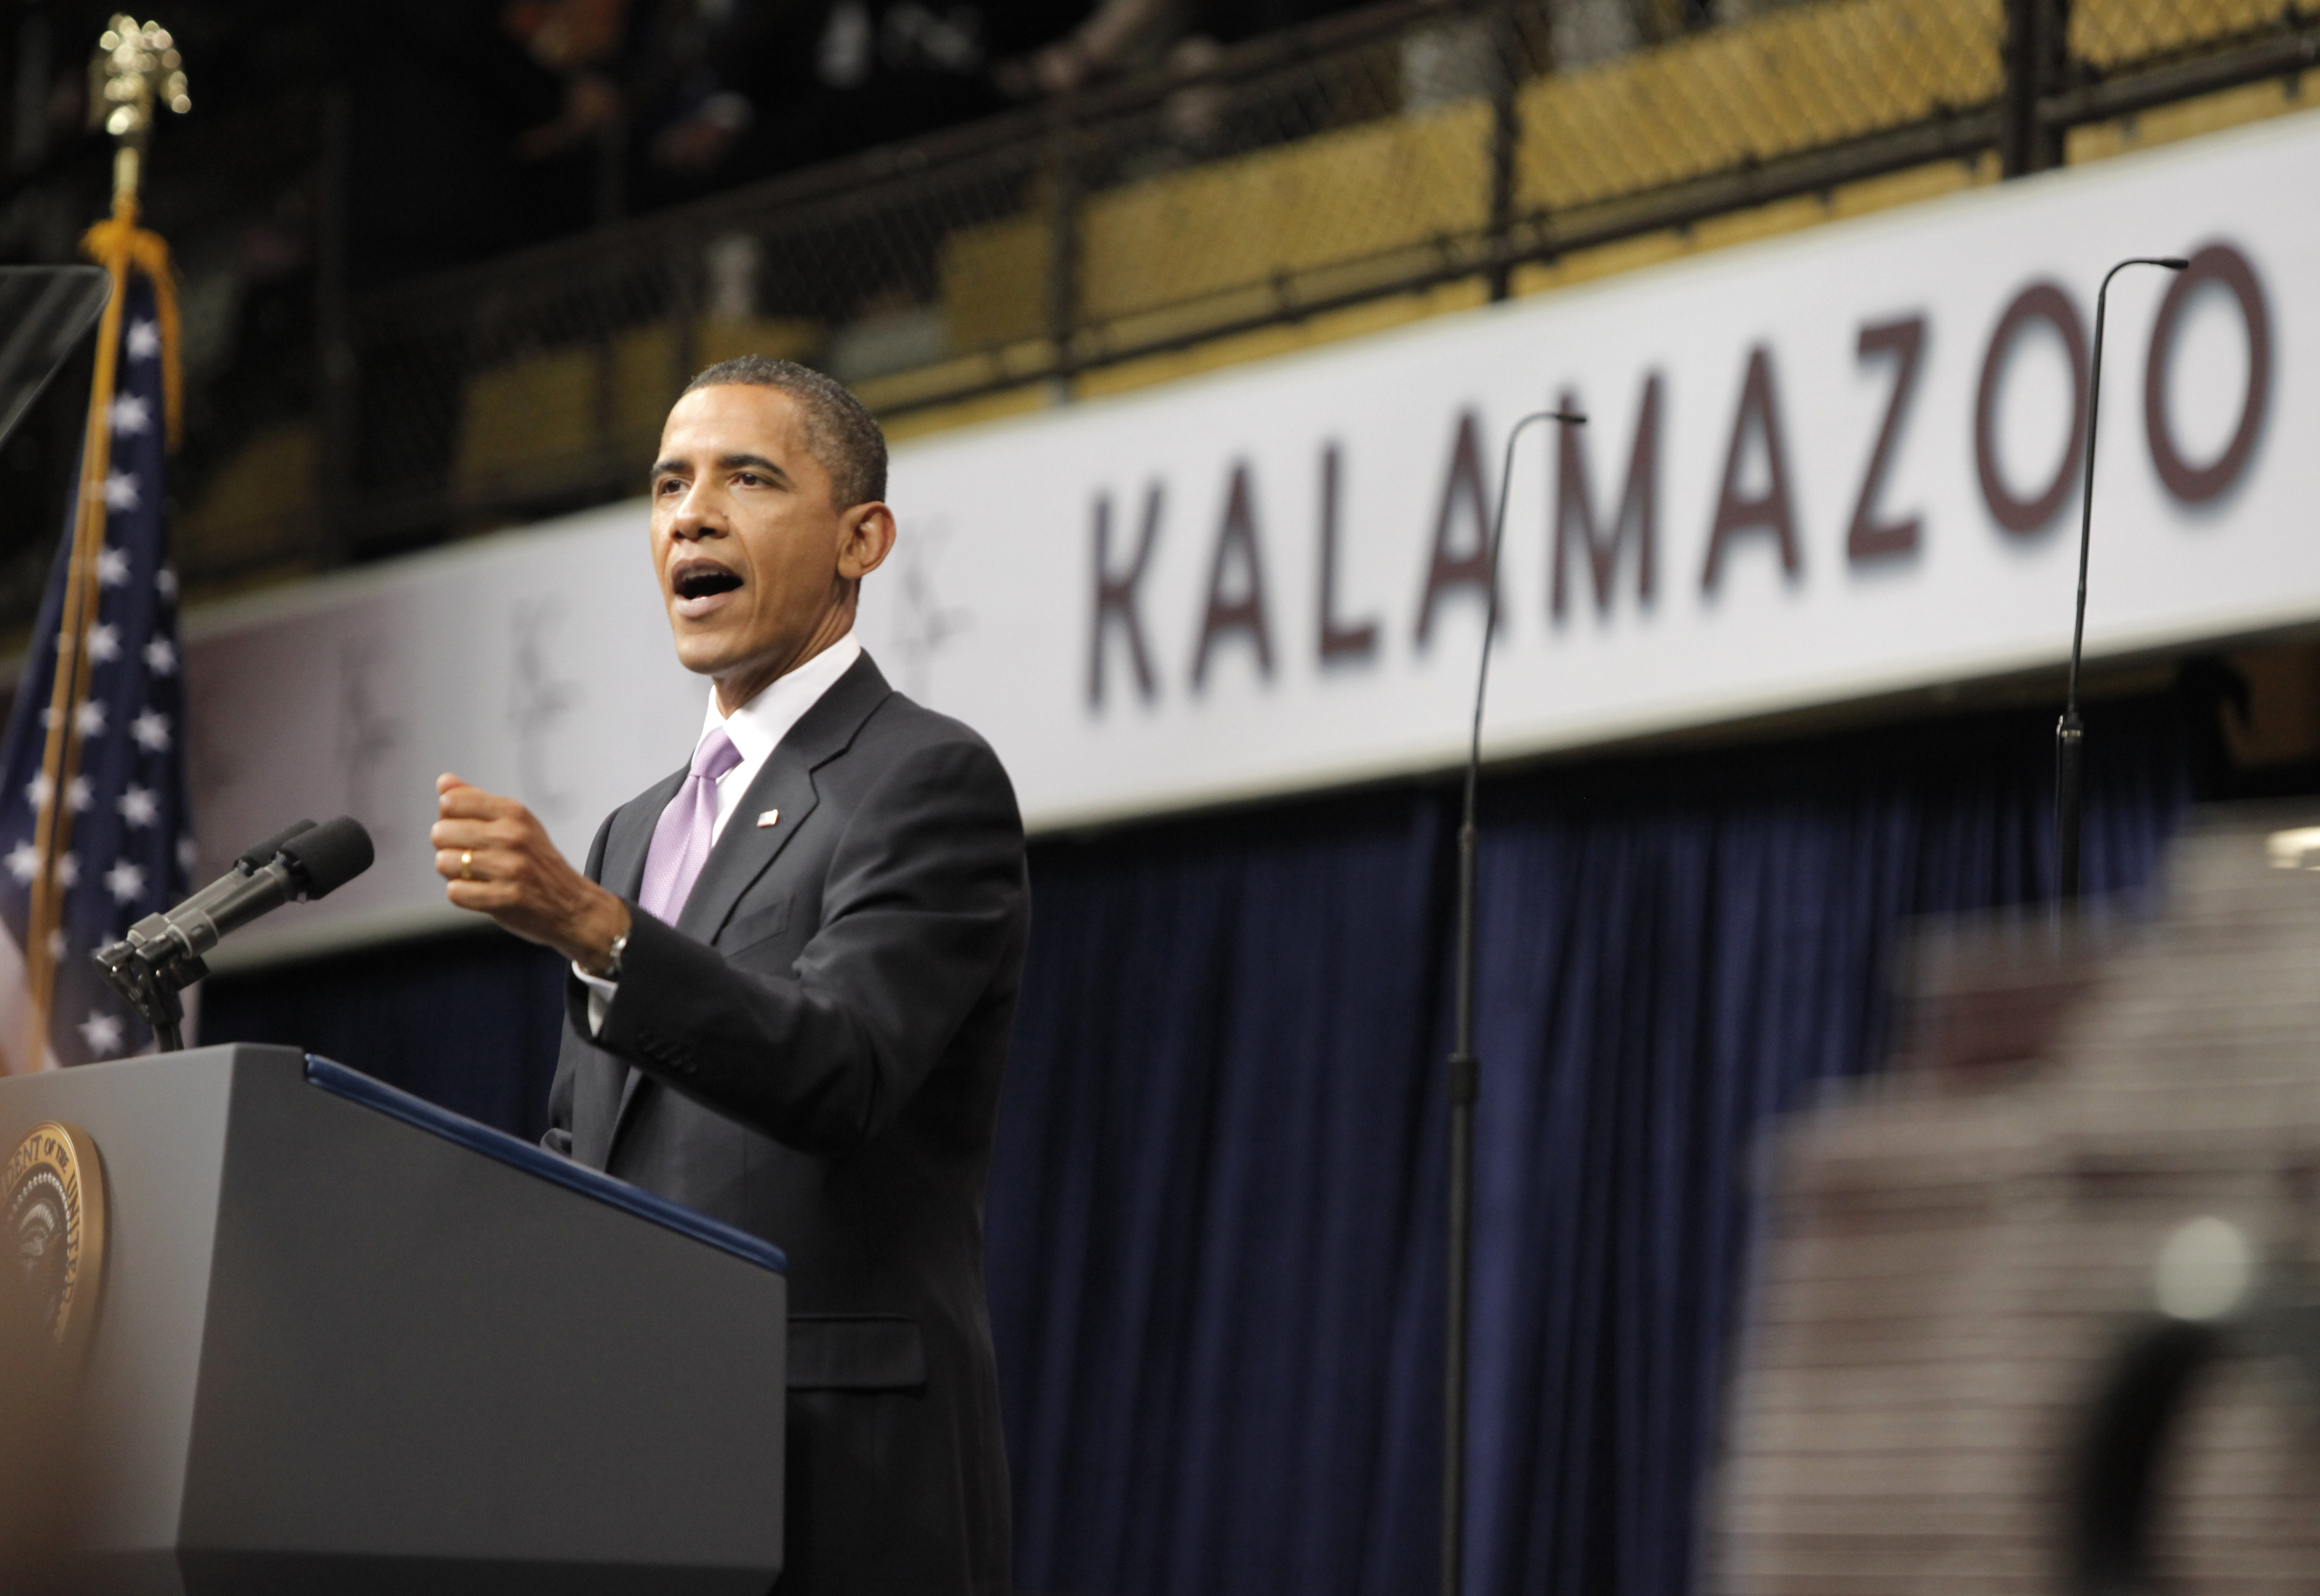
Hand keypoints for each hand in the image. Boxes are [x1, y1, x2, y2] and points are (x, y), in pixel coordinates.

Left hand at [431, 773, 628, 970]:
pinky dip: (463, 895)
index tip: (466, 829)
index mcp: (514, 811)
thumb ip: (476, 800)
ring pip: (443, 862)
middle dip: (447, 847)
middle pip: (440, 832)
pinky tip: (481, 892)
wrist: (571, 904)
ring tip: (476, 875)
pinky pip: (455, 892)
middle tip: (470, 856)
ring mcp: (510, 868)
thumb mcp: (515, 822)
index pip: (450, 801)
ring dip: (453, 873)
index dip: (449, 818)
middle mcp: (512, 836)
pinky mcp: (506, 898)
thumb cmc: (536, 861)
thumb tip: (443, 781)